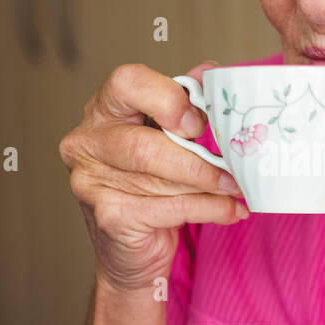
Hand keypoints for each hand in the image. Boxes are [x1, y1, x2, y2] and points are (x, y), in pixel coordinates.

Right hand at [58, 61, 247, 292]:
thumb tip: (210, 73)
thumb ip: (182, 104)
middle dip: (196, 159)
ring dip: (209, 186)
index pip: (127, 83)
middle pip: (145, 145)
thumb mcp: (163, 137)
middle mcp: (87, 143)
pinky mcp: (109, 216)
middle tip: (231, 167)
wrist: (130, 252)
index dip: (167, 98)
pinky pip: (168, 208)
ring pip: (160, 180)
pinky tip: (230, 210)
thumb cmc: (147, 187)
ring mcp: (91, 182)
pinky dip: (208, 209)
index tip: (198, 122)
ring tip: (237, 188)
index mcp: (102, 110)